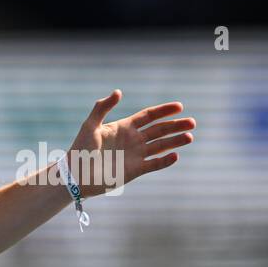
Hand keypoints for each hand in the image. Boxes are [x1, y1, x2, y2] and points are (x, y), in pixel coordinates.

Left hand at [63, 90, 194, 196]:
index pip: (149, 116)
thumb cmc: (80, 149)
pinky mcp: (135, 171)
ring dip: (176, 141)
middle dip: (176, 126)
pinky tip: (176, 155)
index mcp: (124, 127)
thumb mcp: (90, 126)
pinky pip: (155, 164)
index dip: (164, 110)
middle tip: (192, 122)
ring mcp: (135, 155)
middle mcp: (133, 140)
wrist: (75, 175)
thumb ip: (102, 108)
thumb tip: (118, 91)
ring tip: (190, 137)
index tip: (179, 106)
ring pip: (161, 146)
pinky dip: (166, 161)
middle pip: (160, 130)